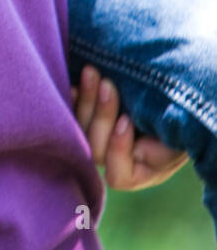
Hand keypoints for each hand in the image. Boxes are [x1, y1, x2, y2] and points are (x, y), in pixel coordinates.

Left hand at [73, 64, 188, 189]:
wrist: (169, 98)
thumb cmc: (178, 119)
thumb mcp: (176, 131)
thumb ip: (160, 137)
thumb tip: (131, 122)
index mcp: (138, 173)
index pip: (119, 176)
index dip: (118, 149)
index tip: (127, 120)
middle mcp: (113, 162)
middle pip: (95, 149)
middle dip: (101, 115)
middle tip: (107, 86)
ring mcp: (97, 141)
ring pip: (81, 130)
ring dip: (86, 101)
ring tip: (92, 73)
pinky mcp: (86, 120)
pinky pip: (71, 116)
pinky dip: (72, 100)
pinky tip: (74, 83)